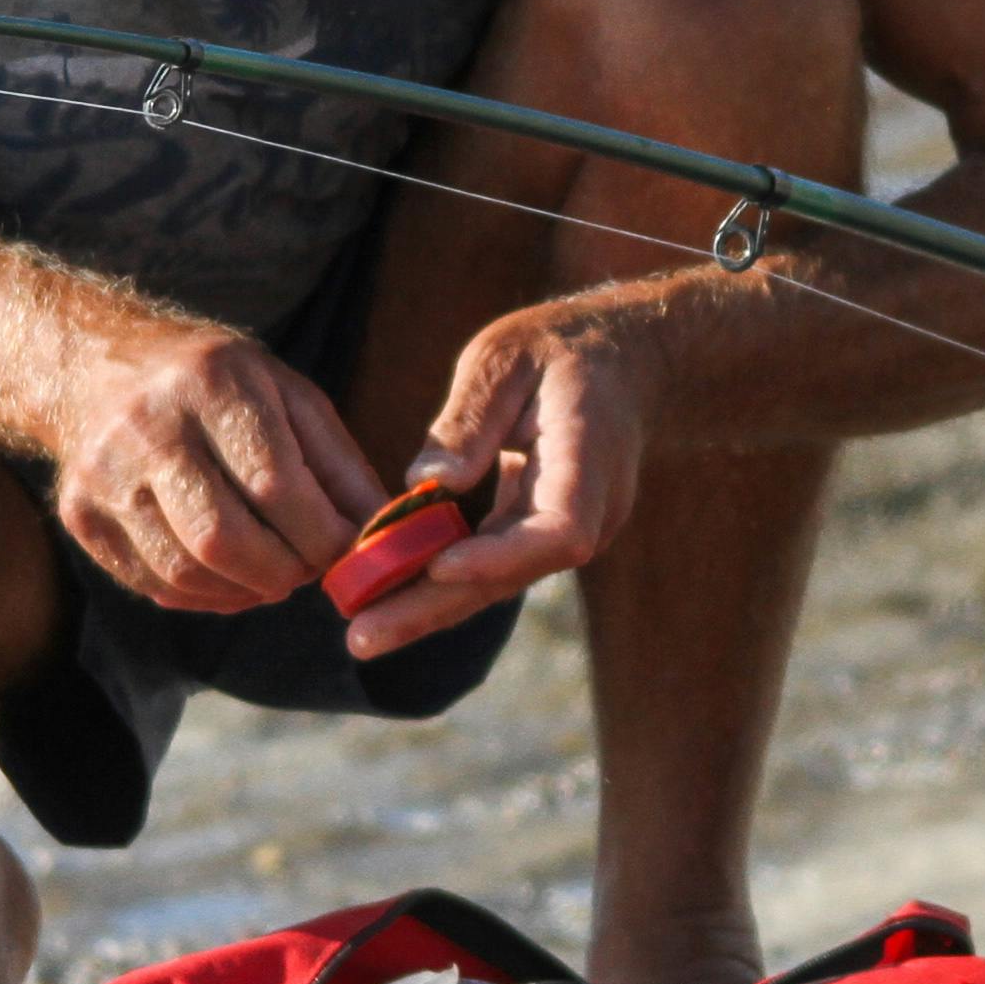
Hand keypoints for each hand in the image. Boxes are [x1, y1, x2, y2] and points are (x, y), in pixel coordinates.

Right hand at [49, 321, 379, 612]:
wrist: (97, 366)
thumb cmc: (216, 384)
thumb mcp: (287, 394)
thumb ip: (339, 465)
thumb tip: (383, 534)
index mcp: (212, 384)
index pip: (275, 485)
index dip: (321, 535)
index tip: (347, 550)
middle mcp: (148, 427)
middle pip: (223, 539)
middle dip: (283, 572)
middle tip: (308, 570)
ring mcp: (104, 474)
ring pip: (186, 571)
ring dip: (247, 590)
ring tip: (273, 571)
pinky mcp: (80, 515)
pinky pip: (154, 584)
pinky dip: (207, 595)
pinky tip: (230, 575)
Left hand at [340, 298, 660, 655]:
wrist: (621, 361)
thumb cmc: (559, 347)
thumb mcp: (506, 355)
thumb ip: (471, 415)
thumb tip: (427, 479)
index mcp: (589, 457)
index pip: (559, 530)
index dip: (499, 557)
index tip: (437, 568)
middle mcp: (591, 509)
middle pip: (515, 573)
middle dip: (436, 606)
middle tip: (363, 636)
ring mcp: (573, 529)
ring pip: (499, 579)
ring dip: (430, 607)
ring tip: (362, 633)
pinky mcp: (544, 534)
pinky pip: (493, 565)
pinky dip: (440, 583)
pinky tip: (386, 601)